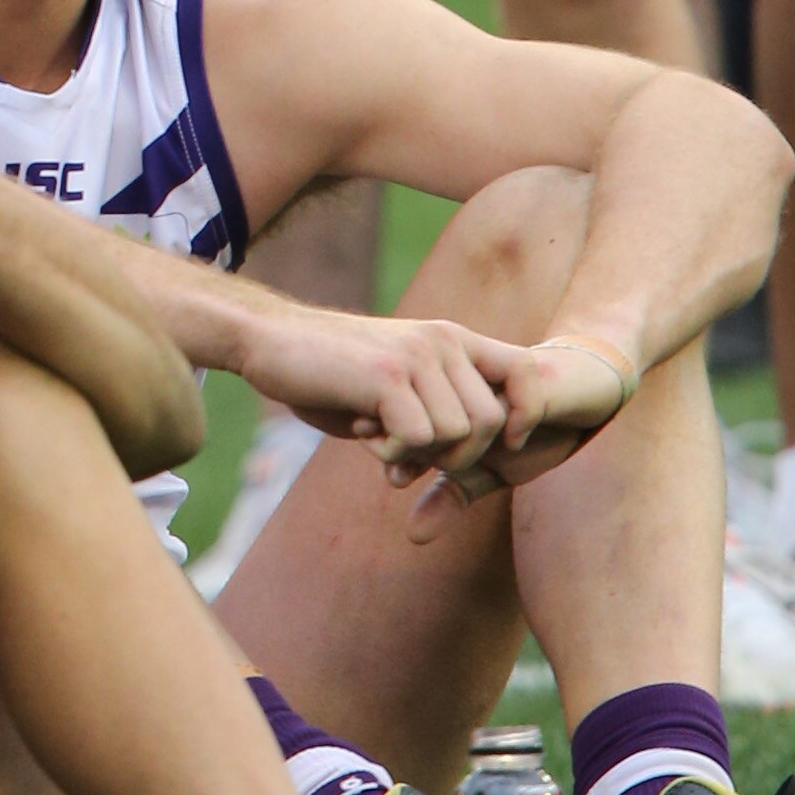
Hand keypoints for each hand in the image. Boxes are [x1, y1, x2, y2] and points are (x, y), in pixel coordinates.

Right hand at [234, 300, 524, 497]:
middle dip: (458, 456)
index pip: (527, 371)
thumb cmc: (329, 372)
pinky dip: (392, 452)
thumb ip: (435, 404)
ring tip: (380, 437)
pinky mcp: (386, 376)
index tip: (502, 446)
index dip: (526, 415)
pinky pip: (418, 438)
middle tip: (412, 454)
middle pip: (490, 422)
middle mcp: (442, 340)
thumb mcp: (394, 379)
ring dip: (419, 454)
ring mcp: (415, 356)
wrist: (267, 342)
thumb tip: (470, 455)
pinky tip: (364, 433)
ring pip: (455, 434)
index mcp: (451, 338)